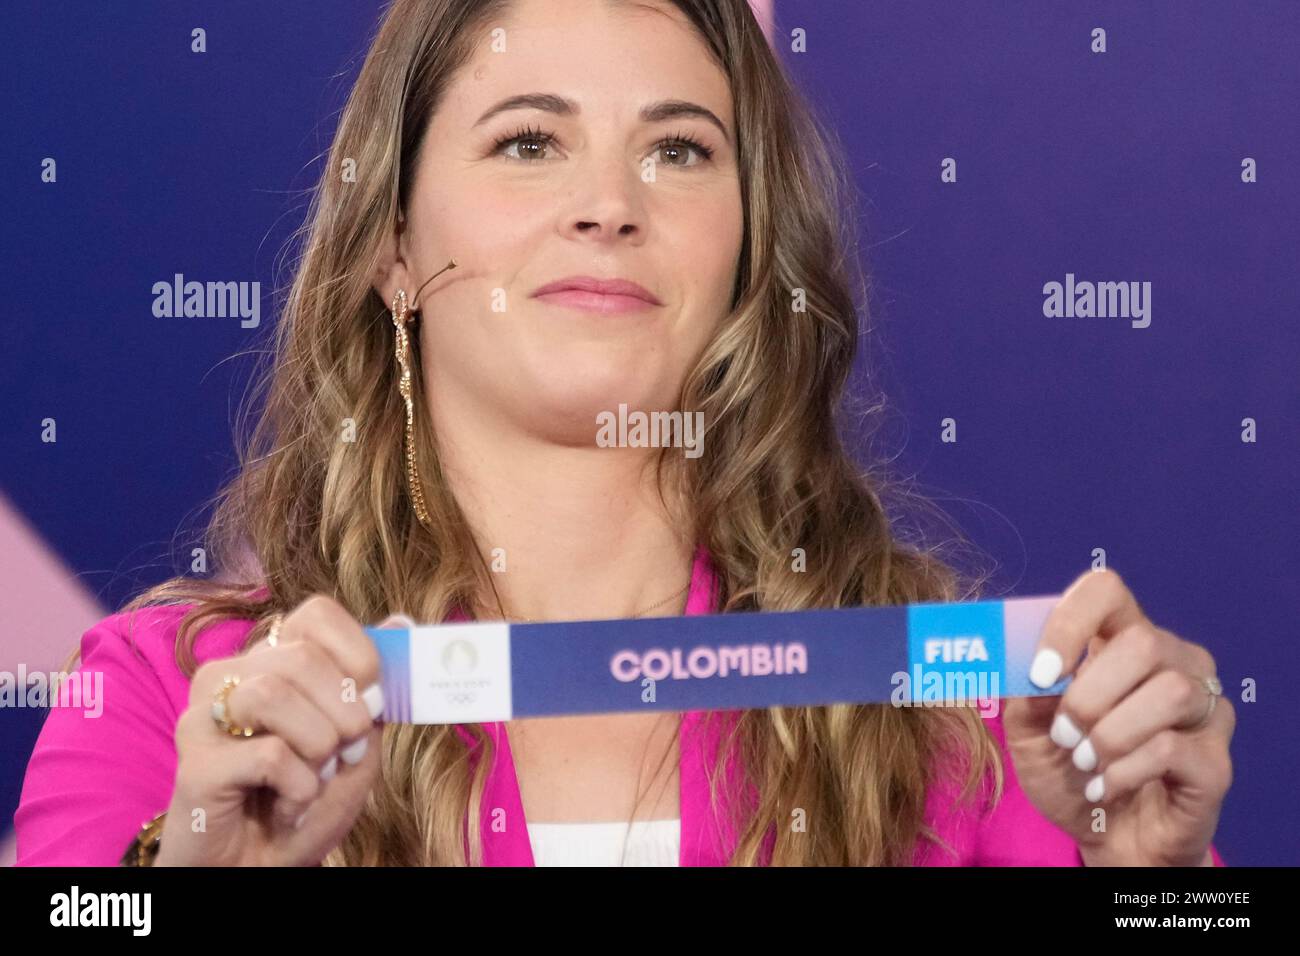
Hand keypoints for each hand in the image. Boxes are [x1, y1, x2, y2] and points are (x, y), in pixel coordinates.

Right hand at [155, 596, 394, 865]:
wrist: (257, 868)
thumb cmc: (305, 800)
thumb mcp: (356, 742)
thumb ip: (374, 687)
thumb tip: (403, 622)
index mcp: (270, 660)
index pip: (315, 614)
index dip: (357, 652)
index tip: (374, 699)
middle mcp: (229, 676)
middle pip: (301, 656)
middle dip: (347, 711)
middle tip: (350, 750)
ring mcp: (203, 717)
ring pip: (274, 695)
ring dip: (319, 745)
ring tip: (317, 777)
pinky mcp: (194, 763)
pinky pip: (269, 755)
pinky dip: (299, 787)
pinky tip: (290, 806)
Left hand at [1002, 568, 1234, 865]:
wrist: (1104, 838)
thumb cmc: (1066, 771)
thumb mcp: (1027, 732)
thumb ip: (1023, 694)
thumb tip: (1024, 669)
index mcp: (1120, 640)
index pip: (1106, 591)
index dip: (1071, 621)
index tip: (1040, 672)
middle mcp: (1172, 662)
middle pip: (1144, 641)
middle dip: (1089, 693)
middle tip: (1062, 733)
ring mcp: (1202, 708)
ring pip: (1169, 691)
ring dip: (1109, 733)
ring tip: (1082, 760)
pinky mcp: (1215, 760)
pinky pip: (1172, 747)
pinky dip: (1123, 770)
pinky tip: (1104, 786)